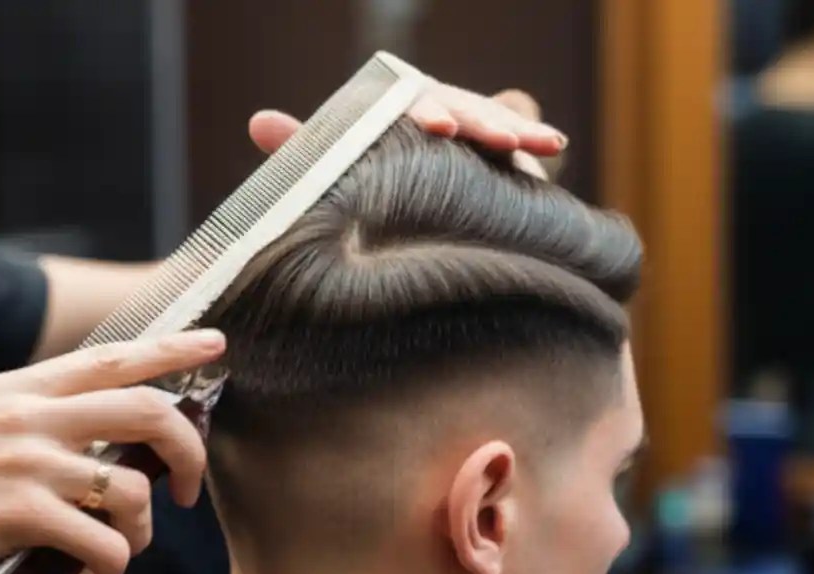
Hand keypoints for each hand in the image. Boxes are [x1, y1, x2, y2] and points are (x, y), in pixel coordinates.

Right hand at [0, 329, 226, 573]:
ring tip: (120, 551)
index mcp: (14, 390)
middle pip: (146, 410)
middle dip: (188, 449)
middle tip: (188, 487)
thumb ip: (21, 424)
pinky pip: (105, 543)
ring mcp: (25, 461)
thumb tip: (85, 449)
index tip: (215, 342)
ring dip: (143, 530)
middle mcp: (26, 415)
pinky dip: (112, 568)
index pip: (110, 357)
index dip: (171, 349)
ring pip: (133, 488)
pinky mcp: (19, 513)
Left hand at [247, 81, 559, 177]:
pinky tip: (552, 146)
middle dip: (484, 122)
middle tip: (501, 141)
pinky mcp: (498, 166)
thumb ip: (303, 150)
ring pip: (498, 124)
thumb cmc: (358, 190)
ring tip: (541, 144)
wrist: (396, 230)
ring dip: (518, 131)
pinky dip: (534, 147)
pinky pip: (517, 152)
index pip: (414, 104)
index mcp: (398, 109)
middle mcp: (440, 114)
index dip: (427, 113)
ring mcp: (472, 139)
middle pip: (466, 107)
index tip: (440, 126)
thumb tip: (261, 122)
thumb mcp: (328, 171)